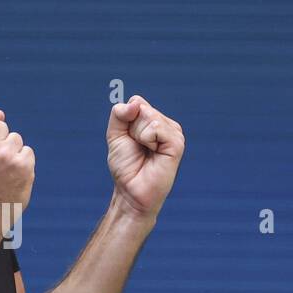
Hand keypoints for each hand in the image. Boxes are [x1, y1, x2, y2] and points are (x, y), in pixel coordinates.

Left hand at [106, 96, 184, 220]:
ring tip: (146, 152)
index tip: (129, 139)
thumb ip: (119, 114)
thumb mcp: (115, 135)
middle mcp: (165, 124)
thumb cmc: (126, 166)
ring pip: (149, 117)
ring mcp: (174, 133)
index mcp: (153, 120)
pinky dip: (147, 140)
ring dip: (139, 136)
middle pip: (142, 108)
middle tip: (138, 148)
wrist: (131, 191)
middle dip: (132, 129)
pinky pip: (156, 127)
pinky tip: (154, 154)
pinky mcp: (177, 143)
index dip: (126, 120)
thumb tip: (135, 103)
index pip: (137, 101)